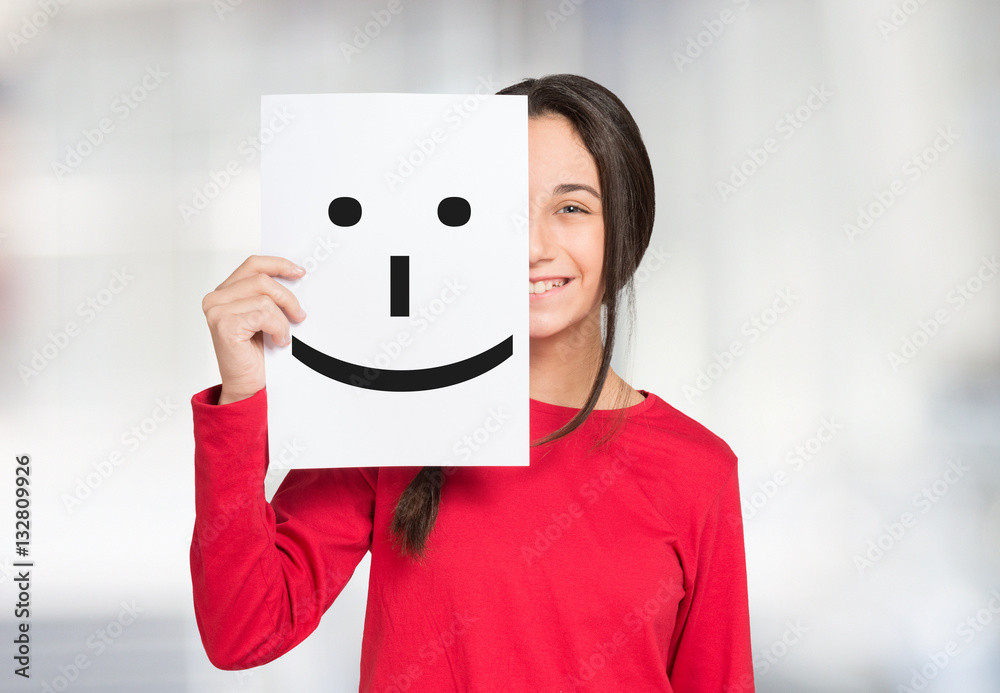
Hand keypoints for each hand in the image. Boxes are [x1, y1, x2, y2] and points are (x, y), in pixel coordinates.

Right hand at [202, 255, 306, 403]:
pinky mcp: (224, 325)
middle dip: (287, 296)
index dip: (278, 264)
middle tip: (300, 314)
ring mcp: (217, 311)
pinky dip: (278, 329)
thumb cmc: (256, 354)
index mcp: (225, 292)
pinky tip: (277, 342)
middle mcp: (216, 299)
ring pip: (265, 299)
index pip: (253, 265)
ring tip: (283, 336)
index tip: (299, 272)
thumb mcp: (264, 317)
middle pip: (261, 279)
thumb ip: (268, 296)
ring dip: (282, 319)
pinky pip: (264, 315)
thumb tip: (295, 277)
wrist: (247, 385)